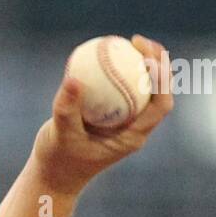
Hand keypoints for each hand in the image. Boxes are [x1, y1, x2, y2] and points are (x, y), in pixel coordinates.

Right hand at [32, 35, 173, 196]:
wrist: (53, 175)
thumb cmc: (58, 161)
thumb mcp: (59, 135)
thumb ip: (67, 109)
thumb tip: (73, 78)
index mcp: (133, 137)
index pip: (160, 105)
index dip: (162, 77)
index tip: (147, 56)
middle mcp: (135, 128)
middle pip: (158, 91)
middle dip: (157, 61)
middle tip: (137, 40)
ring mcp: (126, 122)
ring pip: (143, 88)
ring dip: (141, 63)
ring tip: (127, 41)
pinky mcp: (113, 116)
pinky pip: (122, 88)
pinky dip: (118, 70)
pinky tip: (106, 53)